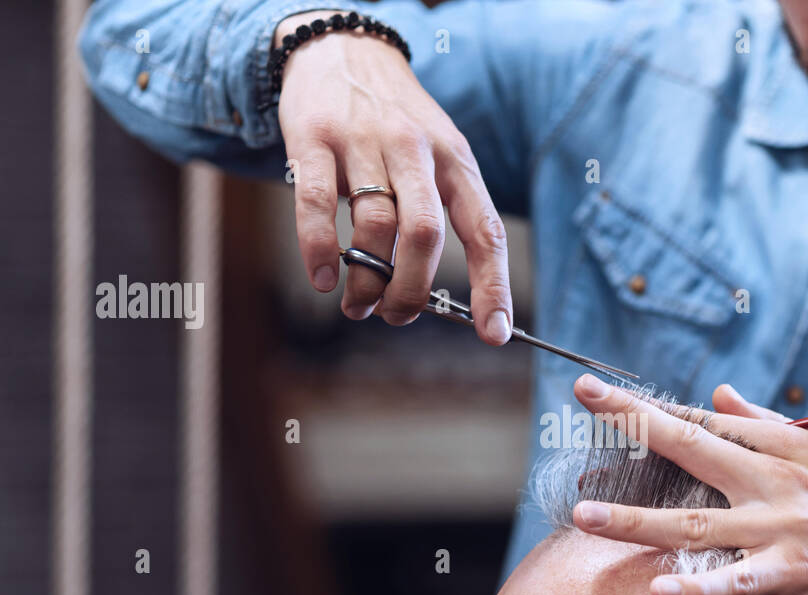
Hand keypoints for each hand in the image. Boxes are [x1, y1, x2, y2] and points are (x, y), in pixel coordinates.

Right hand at [275, 12, 512, 342]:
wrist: (341, 49)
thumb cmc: (395, 123)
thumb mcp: (438, 154)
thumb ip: (441, 214)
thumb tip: (435, 295)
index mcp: (455, 160)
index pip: (484, 230)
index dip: (492, 286)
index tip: (494, 332)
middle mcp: (414, 149)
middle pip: (425, 235)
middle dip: (412, 291)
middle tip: (397, 314)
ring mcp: (363, 142)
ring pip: (374, 227)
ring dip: (367, 281)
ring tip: (359, 304)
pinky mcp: (313, 138)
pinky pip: (319, 205)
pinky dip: (320, 250)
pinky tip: (322, 277)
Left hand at [568, 376, 807, 594]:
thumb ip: (769, 424)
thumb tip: (721, 394)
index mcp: (785, 445)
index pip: (705, 420)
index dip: (649, 404)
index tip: (599, 389)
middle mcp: (778, 479)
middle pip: (692, 446)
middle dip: (633, 420)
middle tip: (584, 398)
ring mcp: (785, 527)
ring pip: (697, 523)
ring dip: (637, 520)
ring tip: (585, 515)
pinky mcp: (797, 572)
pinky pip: (738, 583)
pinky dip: (701, 589)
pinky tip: (660, 589)